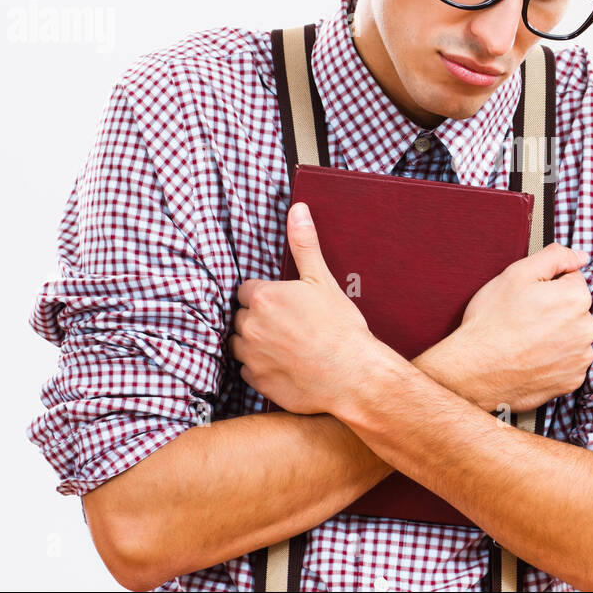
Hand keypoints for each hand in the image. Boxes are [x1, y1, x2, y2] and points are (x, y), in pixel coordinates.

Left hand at [229, 202, 375, 413]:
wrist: (353, 375)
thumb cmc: (340, 326)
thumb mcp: (322, 280)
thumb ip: (304, 244)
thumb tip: (298, 210)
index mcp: (263, 298)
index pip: (245, 291)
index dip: (264, 296)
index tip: (283, 303)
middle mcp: (250, 327)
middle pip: (240, 317)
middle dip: (257, 318)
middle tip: (287, 324)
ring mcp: (251, 357)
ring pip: (239, 344)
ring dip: (254, 342)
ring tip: (283, 344)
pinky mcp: (256, 382)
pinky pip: (247, 371)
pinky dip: (260, 367)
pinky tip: (284, 364)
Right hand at [453, 241, 592, 412]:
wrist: (474, 371)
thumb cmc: (492, 321)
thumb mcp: (517, 274)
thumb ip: (554, 257)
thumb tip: (580, 256)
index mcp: (577, 298)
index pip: (572, 280)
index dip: (547, 286)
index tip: (528, 298)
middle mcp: (587, 329)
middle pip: (575, 309)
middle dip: (555, 310)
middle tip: (523, 319)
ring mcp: (580, 358)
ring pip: (572, 336)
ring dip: (556, 336)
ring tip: (525, 341)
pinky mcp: (571, 381)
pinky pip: (568, 362)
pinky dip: (554, 360)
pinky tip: (531, 358)